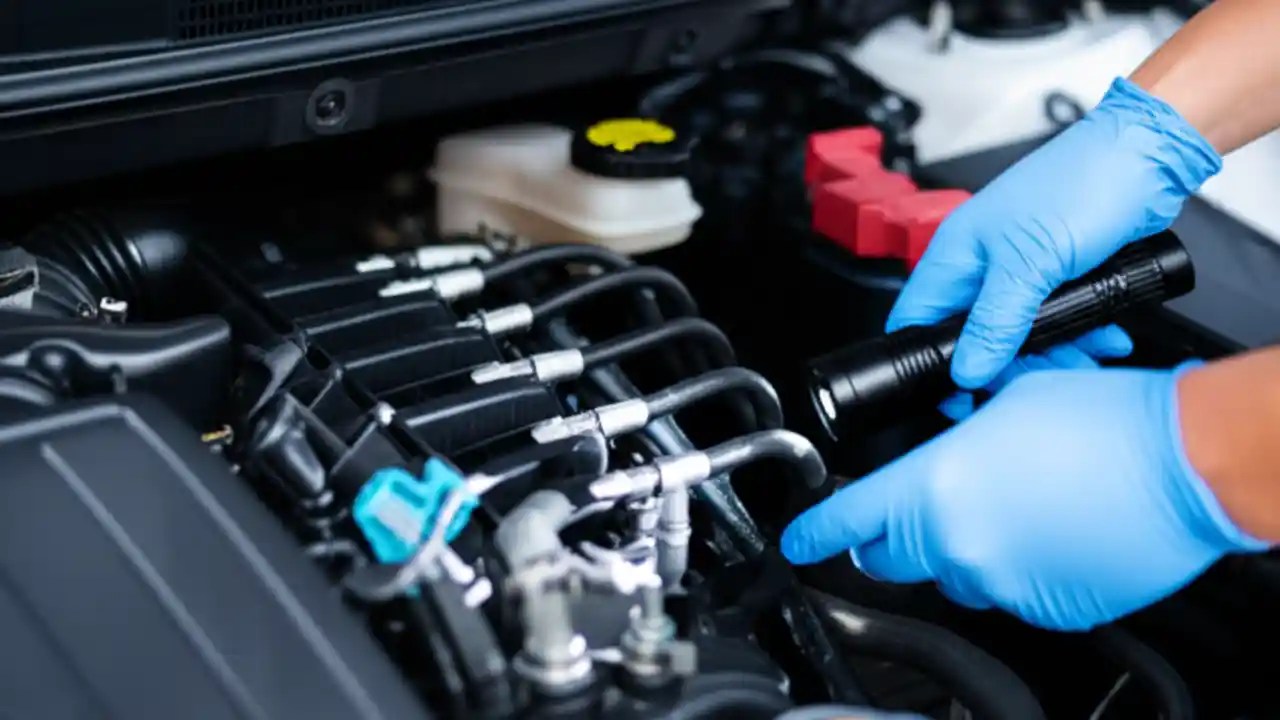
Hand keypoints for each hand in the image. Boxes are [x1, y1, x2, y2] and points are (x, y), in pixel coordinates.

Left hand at [781, 365, 1266, 630]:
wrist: (1183, 464)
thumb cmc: (1104, 423)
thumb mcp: (1004, 402)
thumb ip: (951, 433)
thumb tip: (941, 436)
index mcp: (933, 488)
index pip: (846, 521)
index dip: (816, 531)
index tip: (802, 539)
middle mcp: (958, 544)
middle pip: (891, 557)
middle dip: (892, 535)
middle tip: (920, 507)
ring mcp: (1001, 582)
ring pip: (954, 574)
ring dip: (964, 546)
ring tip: (1014, 503)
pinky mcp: (1044, 608)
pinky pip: (1007, 590)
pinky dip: (1014, 566)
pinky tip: (1047, 527)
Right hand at [887, 77, 1221, 388]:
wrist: (1146, 155)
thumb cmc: (1081, 182)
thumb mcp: (1030, 265)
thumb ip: (997, 322)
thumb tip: (968, 369)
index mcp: (956, 254)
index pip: (917, 319)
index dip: (928, 362)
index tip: (955, 396)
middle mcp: (982, 263)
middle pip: (972, 335)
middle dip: (1005, 364)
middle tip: (1030, 381)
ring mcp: (1019, 268)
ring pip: (1018, 332)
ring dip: (1052, 352)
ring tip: (1083, 359)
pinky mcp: (1057, 271)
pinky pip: (1057, 318)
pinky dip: (1080, 333)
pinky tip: (1103, 338)